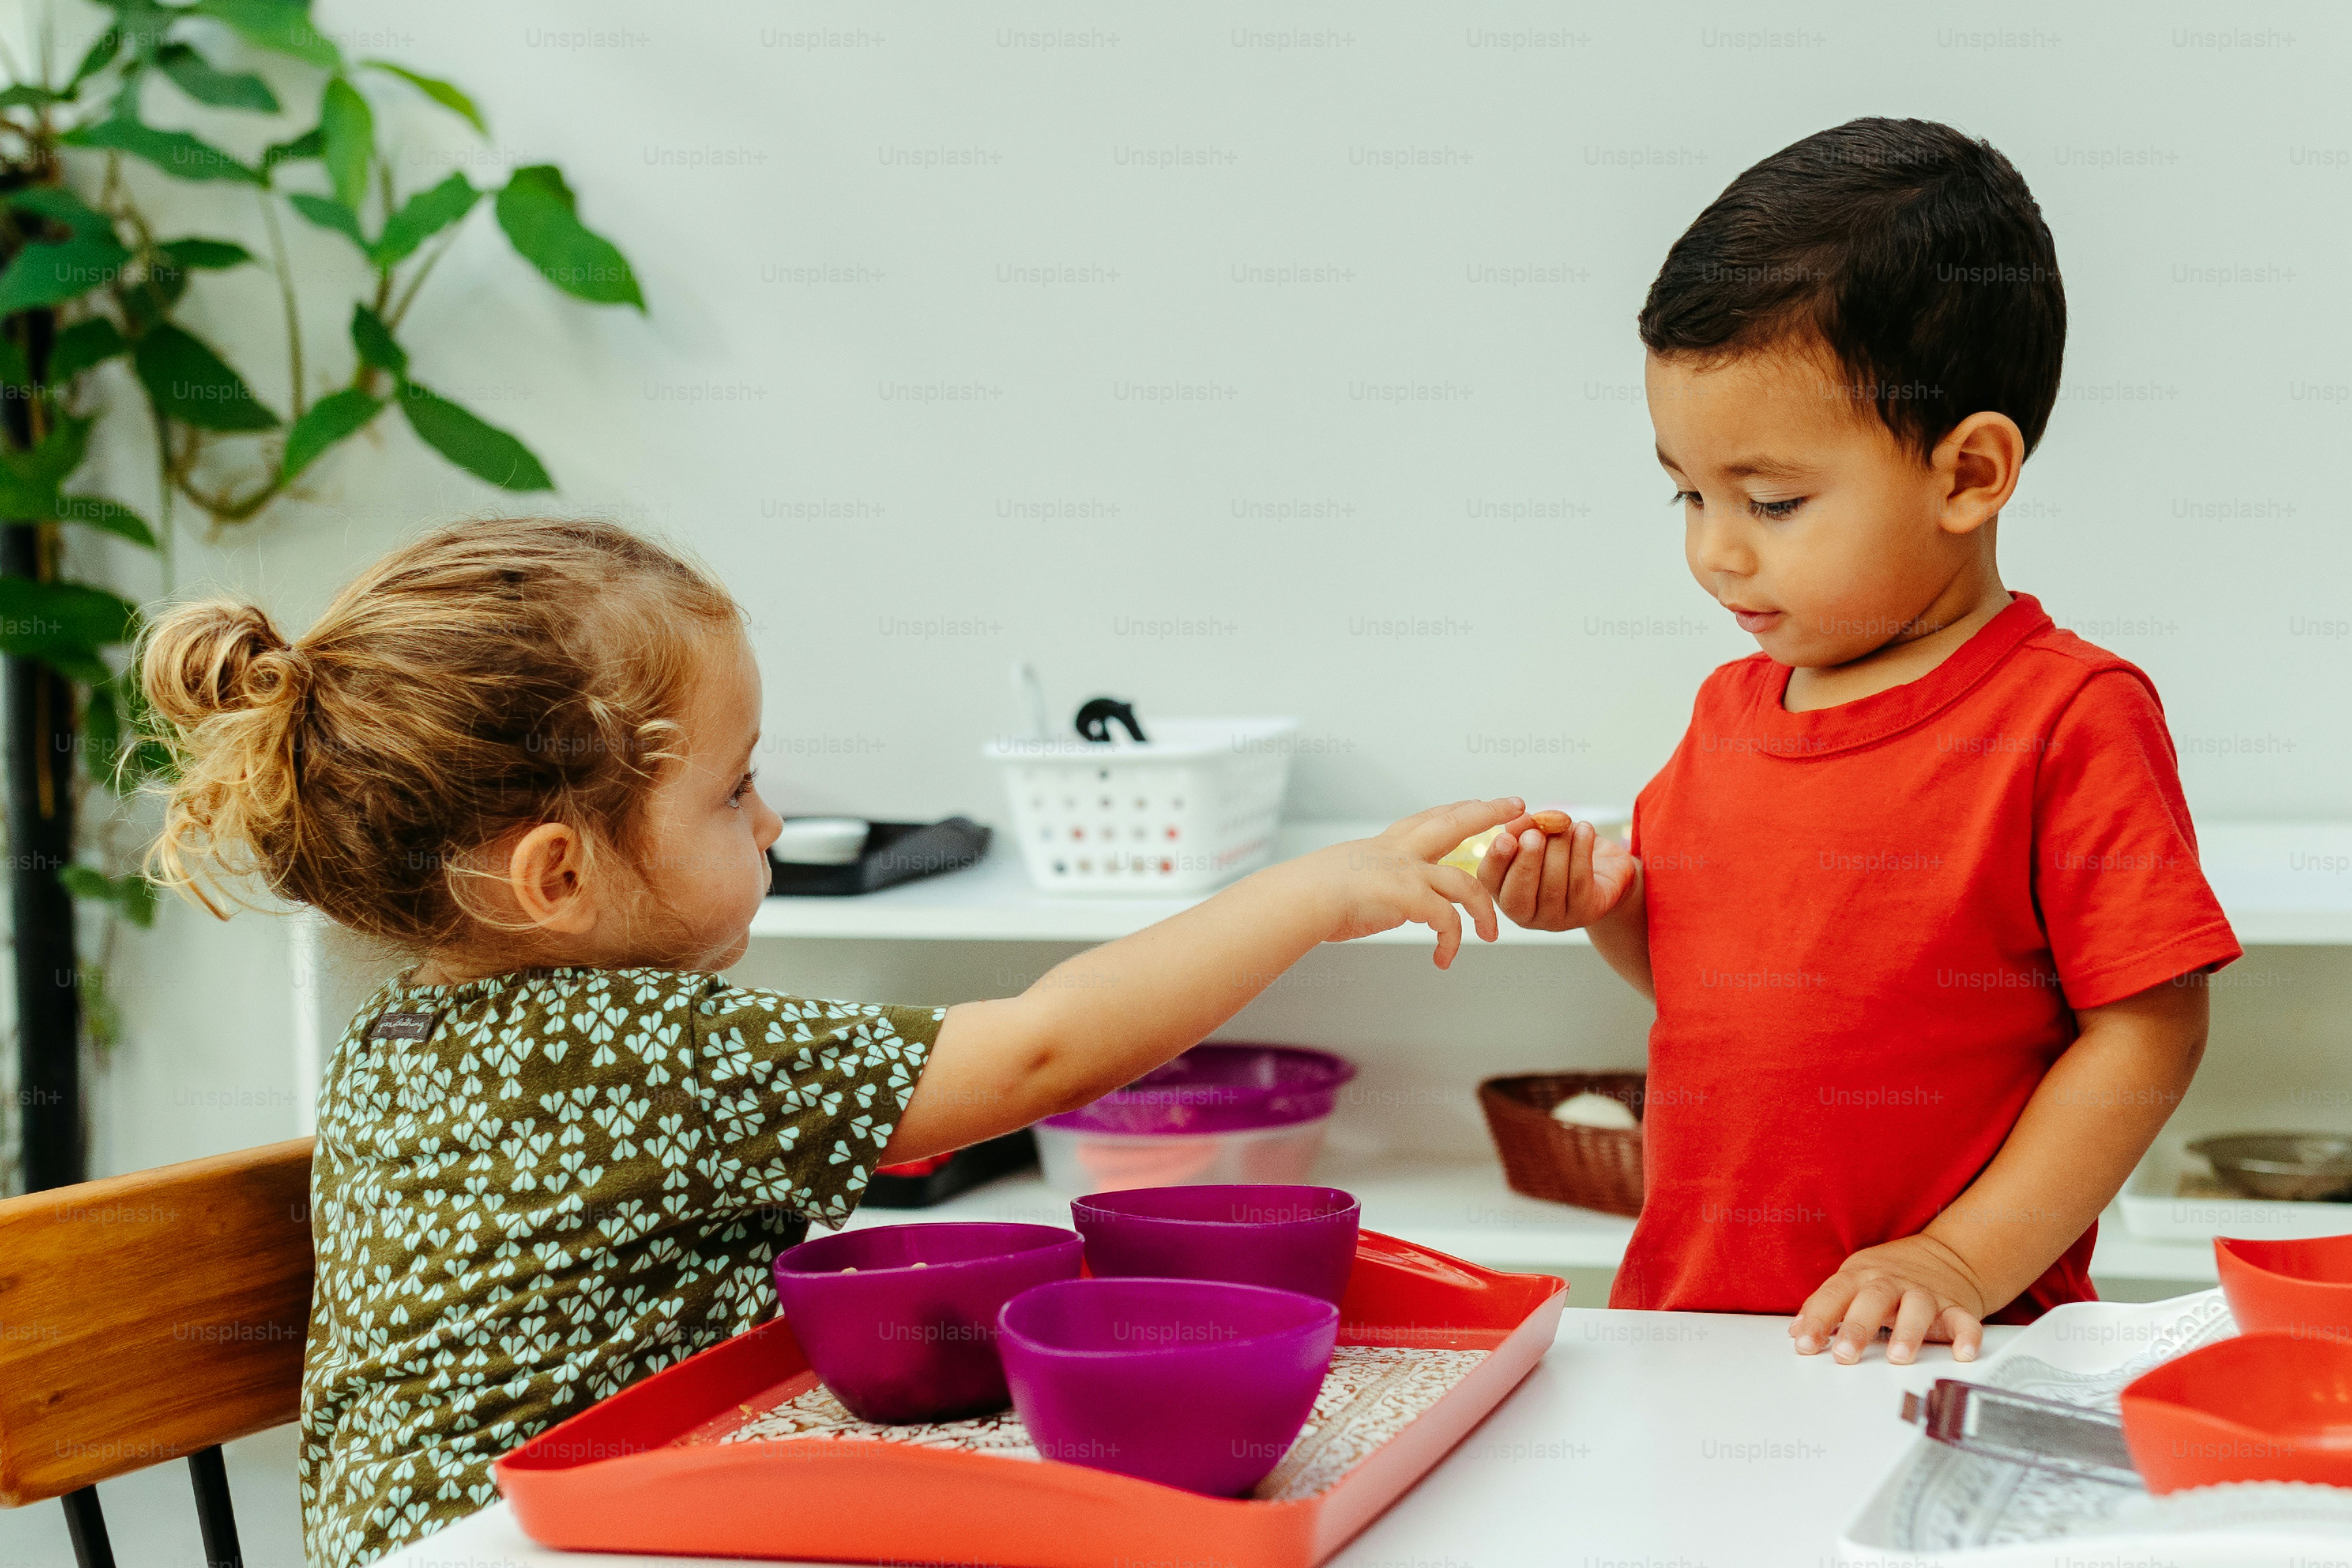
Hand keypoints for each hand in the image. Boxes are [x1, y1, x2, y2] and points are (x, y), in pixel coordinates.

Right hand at [1297, 798, 1519, 967]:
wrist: (1299, 898)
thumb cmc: (1308, 893)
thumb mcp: (1344, 874)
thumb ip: (1370, 880)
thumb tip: (1378, 898)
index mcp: (1384, 845)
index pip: (1428, 819)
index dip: (1456, 810)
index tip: (1477, 803)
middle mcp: (1400, 851)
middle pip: (1455, 822)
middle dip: (1488, 813)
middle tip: (1517, 806)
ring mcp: (1407, 871)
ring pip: (1465, 883)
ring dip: (1484, 910)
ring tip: (1492, 934)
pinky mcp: (1409, 897)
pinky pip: (1446, 921)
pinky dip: (1451, 943)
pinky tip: (1443, 959)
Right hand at [1476, 813, 1637, 931]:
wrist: (1602, 865)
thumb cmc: (1562, 849)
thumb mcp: (1541, 833)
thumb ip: (1525, 828)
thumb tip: (1517, 821)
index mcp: (1503, 890)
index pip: (1489, 880)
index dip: (1496, 860)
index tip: (1506, 837)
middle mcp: (1525, 913)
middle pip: (1517, 895)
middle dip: (1526, 862)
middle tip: (1534, 834)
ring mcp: (1554, 919)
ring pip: (1551, 889)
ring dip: (1558, 851)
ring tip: (1566, 824)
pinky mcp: (1584, 914)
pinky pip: (1580, 883)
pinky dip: (1581, 852)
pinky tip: (1585, 830)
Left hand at [1791, 1234, 1988, 1365]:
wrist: (1942, 1256)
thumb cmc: (1887, 1276)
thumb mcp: (1851, 1281)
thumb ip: (1826, 1306)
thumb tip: (1796, 1333)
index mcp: (1860, 1276)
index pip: (1834, 1295)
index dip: (1817, 1318)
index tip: (1803, 1345)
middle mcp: (1891, 1283)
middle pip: (1873, 1299)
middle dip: (1857, 1327)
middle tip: (1844, 1355)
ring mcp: (1924, 1293)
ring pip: (1917, 1308)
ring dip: (1907, 1332)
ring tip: (1897, 1357)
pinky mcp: (1955, 1307)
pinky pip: (1964, 1320)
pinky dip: (1967, 1336)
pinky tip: (1962, 1354)